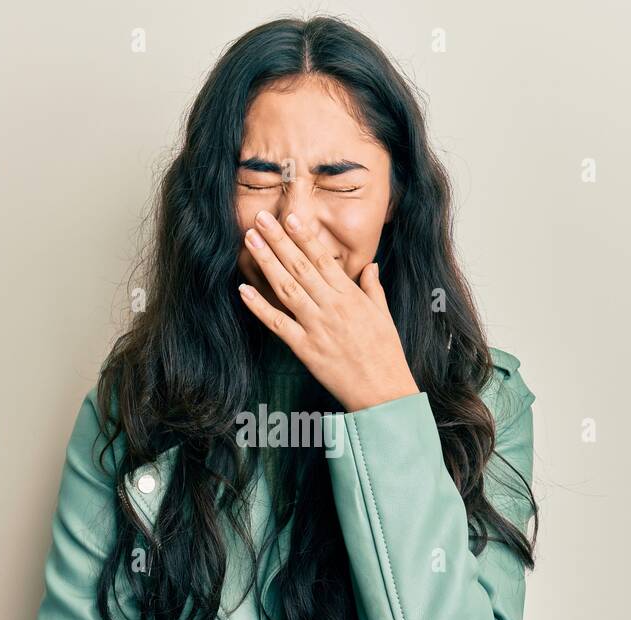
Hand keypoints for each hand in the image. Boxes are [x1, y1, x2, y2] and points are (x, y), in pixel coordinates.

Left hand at [238, 210, 419, 412]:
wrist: (383, 391)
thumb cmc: (386, 354)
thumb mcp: (384, 315)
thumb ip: (373, 288)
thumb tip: (370, 266)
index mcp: (350, 296)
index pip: (323, 259)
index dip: (304, 236)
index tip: (289, 216)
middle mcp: (331, 307)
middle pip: (300, 266)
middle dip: (278, 240)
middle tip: (260, 217)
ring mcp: (316, 327)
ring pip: (286, 288)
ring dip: (266, 262)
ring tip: (250, 241)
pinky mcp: (305, 349)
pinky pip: (277, 324)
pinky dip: (258, 307)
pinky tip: (243, 290)